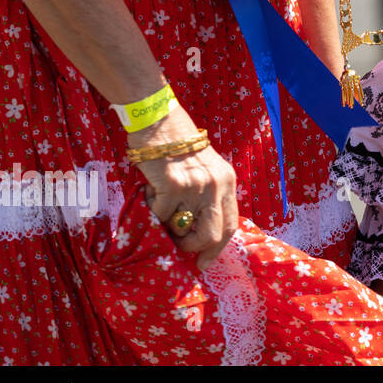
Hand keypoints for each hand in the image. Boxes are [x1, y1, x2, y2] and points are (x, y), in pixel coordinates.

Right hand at [129, 104, 238, 270]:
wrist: (159, 120)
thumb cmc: (178, 144)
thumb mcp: (205, 168)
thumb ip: (207, 195)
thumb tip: (195, 230)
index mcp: (228, 182)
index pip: (231, 225)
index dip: (217, 248)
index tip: (203, 263)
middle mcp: (217, 185)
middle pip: (214, 235)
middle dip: (193, 247)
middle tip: (178, 245)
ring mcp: (197, 186)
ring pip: (183, 229)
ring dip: (167, 226)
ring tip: (161, 206)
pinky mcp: (174, 186)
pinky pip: (161, 215)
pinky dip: (152, 210)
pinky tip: (150, 191)